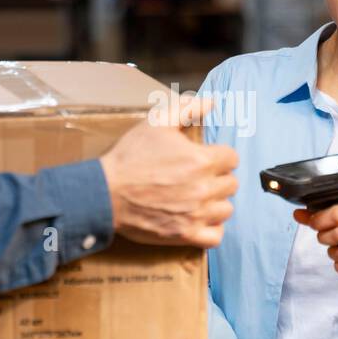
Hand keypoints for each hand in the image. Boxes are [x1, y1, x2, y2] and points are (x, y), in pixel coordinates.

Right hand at [99, 95, 237, 248]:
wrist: (105, 192)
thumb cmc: (130, 157)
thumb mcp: (156, 122)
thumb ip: (187, 109)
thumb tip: (211, 102)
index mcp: (201, 160)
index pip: (232, 158)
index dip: (219, 155)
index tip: (206, 158)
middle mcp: (203, 188)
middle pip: (231, 184)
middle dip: (218, 178)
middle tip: (200, 177)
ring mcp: (196, 214)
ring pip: (226, 209)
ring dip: (216, 203)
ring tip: (199, 197)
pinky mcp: (186, 235)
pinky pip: (216, 236)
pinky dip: (212, 228)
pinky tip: (199, 219)